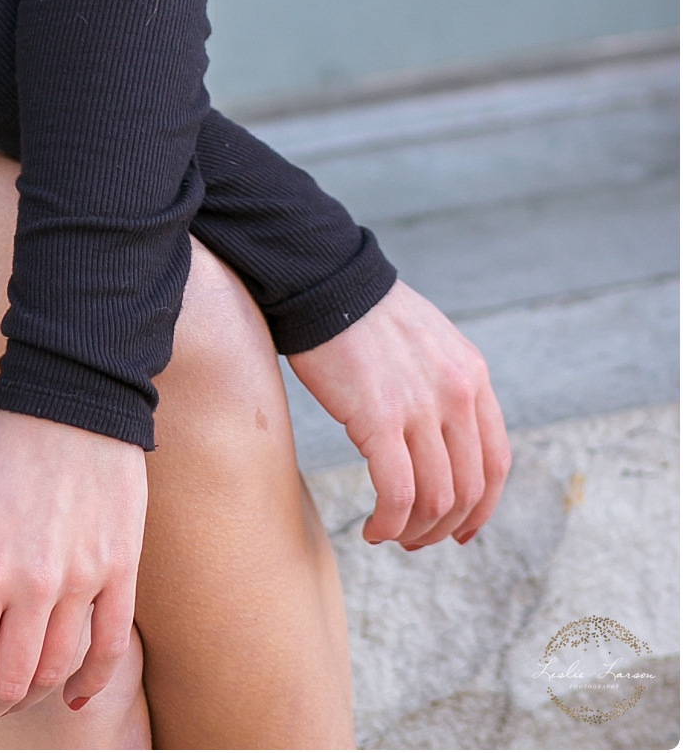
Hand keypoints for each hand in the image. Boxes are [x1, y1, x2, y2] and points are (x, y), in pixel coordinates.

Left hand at [0, 407, 146, 736]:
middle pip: (9, 682)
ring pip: (56, 670)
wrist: (70, 395)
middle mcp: (34, 583)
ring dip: (28, 697)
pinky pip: (110, 645)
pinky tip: (73, 695)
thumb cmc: (2, 447)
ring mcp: (83, 578)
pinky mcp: (122, 567)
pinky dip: (91, 680)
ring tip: (8, 697)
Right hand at [288, 279, 510, 549]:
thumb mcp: (430, 342)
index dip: (482, 508)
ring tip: (390, 535)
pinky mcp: (378, 417)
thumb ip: (447, 386)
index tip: (461, 530)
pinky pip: (397, 493)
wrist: (326, 281)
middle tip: (416, 539)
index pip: (496, 463)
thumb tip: (445, 439)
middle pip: (468, 490)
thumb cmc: (366, 312)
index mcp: (473, 376)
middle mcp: (457, 395)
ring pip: (435, 499)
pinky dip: (389, 523)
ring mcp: (420, 407)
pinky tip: (373, 528)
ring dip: (415, 531)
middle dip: (444, 528)